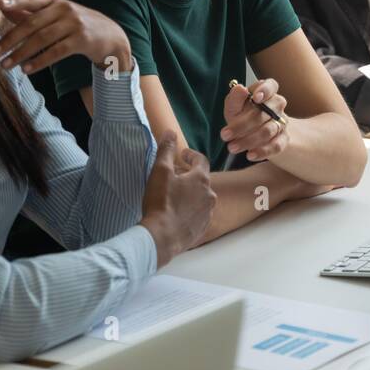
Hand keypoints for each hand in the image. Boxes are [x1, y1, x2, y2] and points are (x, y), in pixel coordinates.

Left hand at [0, 0, 131, 74]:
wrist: (111, 36)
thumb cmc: (77, 25)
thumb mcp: (57, 15)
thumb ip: (31, 12)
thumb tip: (3, 8)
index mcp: (55, 1)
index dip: (15, 1)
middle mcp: (64, 9)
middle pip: (32, 23)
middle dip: (10, 39)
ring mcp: (74, 23)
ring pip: (42, 39)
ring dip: (21, 54)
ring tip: (6, 65)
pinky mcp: (82, 40)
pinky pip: (56, 52)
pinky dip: (40, 61)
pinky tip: (27, 69)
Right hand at [141, 132, 215, 265]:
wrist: (162, 238)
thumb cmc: (161, 202)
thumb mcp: (160, 171)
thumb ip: (166, 150)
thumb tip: (170, 132)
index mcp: (201, 179)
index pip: (201, 160)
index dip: (191, 155)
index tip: (182, 155)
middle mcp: (209, 195)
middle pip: (201, 180)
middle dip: (189, 175)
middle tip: (175, 175)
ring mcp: (207, 213)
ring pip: (201, 197)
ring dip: (191, 193)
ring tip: (175, 195)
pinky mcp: (202, 228)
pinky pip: (198, 214)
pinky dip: (190, 210)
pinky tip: (177, 213)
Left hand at [221, 78, 287, 161]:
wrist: (253, 133)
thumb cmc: (242, 115)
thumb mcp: (234, 106)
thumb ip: (235, 98)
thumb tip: (241, 88)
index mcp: (266, 91)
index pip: (271, 85)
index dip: (265, 90)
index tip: (255, 98)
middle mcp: (277, 105)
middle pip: (264, 113)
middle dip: (243, 125)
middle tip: (225, 135)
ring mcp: (282, 122)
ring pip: (268, 130)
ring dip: (249, 140)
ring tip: (232, 147)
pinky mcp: (283, 139)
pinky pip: (276, 145)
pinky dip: (263, 151)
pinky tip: (250, 155)